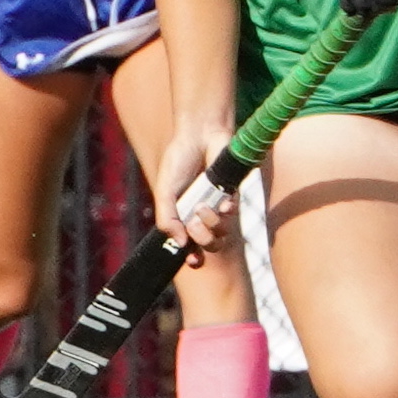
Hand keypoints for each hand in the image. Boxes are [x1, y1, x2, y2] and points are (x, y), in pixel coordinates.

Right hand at [148, 123, 243, 254]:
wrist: (199, 136)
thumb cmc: (179, 160)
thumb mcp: (164, 191)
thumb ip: (167, 219)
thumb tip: (179, 243)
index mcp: (181, 215)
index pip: (188, 245)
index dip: (192, 257)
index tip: (193, 261)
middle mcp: (200, 215)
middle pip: (208, 245)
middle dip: (202, 240)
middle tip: (193, 224)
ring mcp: (216, 206)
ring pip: (222, 233)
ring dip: (212, 225)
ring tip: (204, 206)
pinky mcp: (231, 196)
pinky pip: (232, 214)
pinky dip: (227, 211)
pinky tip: (222, 201)